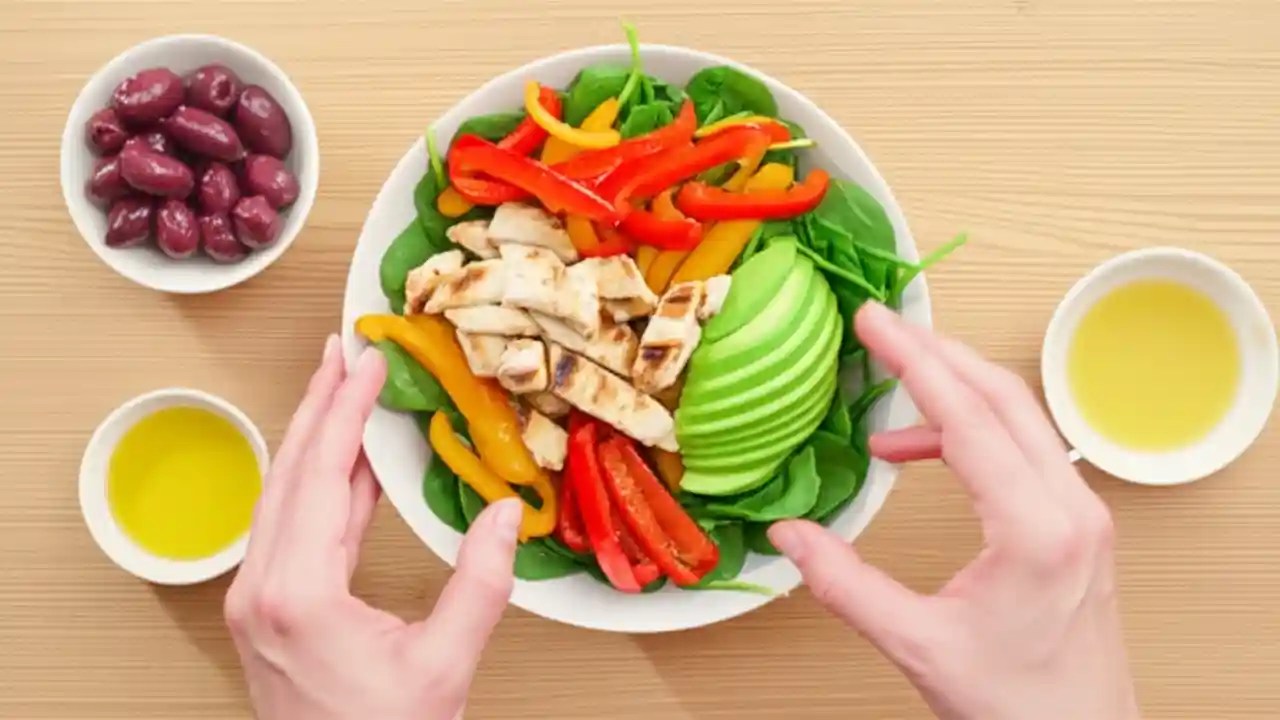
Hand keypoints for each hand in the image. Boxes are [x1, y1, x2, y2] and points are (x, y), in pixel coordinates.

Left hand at [224, 336, 521, 719]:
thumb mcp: (442, 666)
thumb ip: (478, 586)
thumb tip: (502, 516)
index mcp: (297, 594)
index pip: (321, 475)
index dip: (345, 410)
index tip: (366, 361)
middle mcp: (261, 590)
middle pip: (290, 471)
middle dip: (319, 404)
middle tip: (345, 351)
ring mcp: (257, 601)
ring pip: (283, 495)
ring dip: (315, 437)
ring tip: (342, 390)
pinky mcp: (267, 612)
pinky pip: (290, 527)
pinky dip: (320, 484)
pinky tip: (348, 465)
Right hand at [769, 303, 1139, 719]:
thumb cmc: (1021, 708)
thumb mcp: (920, 646)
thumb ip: (847, 586)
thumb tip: (790, 537)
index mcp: (1035, 530)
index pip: (968, 418)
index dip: (914, 362)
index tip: (876, 322)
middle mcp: (1072, 509)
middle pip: (1003, 397)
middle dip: (937, 353)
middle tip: (883, 326)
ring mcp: (1083, 514)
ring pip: (1019, 417)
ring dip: (956, 390)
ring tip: (892, 385)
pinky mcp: (1079, 525)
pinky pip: (1025, 449)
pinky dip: (971, 432)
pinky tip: (920, 451)